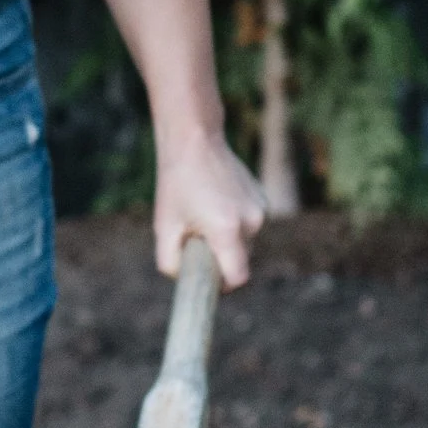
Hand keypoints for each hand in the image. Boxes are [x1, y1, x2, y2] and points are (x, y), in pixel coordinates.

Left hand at [154, 127, 265, 289]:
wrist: (194, 141)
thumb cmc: (175, 184)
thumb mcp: (163, 228)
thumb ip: (170, 264)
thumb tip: (185, 280)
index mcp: (227, 230)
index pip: (238, 278)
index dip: (224, 287)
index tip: (208, 281)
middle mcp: (251, 222)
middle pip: (240, 260)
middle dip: (220, 259)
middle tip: (196, 240)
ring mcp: (261, 210)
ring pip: (245, 243)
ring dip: (227, 240)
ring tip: (204, 216)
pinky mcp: (263, 201)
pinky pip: (249, 226)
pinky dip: (234, 224)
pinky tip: (216, 204)